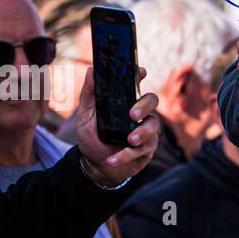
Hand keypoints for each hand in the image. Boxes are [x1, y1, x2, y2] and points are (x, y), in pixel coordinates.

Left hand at [75, 67, 160, 187]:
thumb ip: (89, 95)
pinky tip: (112, 160)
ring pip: (153, 126)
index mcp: (126, 103)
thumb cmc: (92, 138)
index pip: (137, 85)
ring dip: (142, 133)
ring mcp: (146, 131)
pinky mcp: (147, 149)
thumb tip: (91, 70)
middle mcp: (139, 114)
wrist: (95, 167)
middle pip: (152, 101)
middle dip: (144, 106)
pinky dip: (127, 155)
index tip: (140, 72)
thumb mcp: (85, 117)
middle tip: (133, 115)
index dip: (140, 77)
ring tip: (129, 140)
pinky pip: (143, 149)